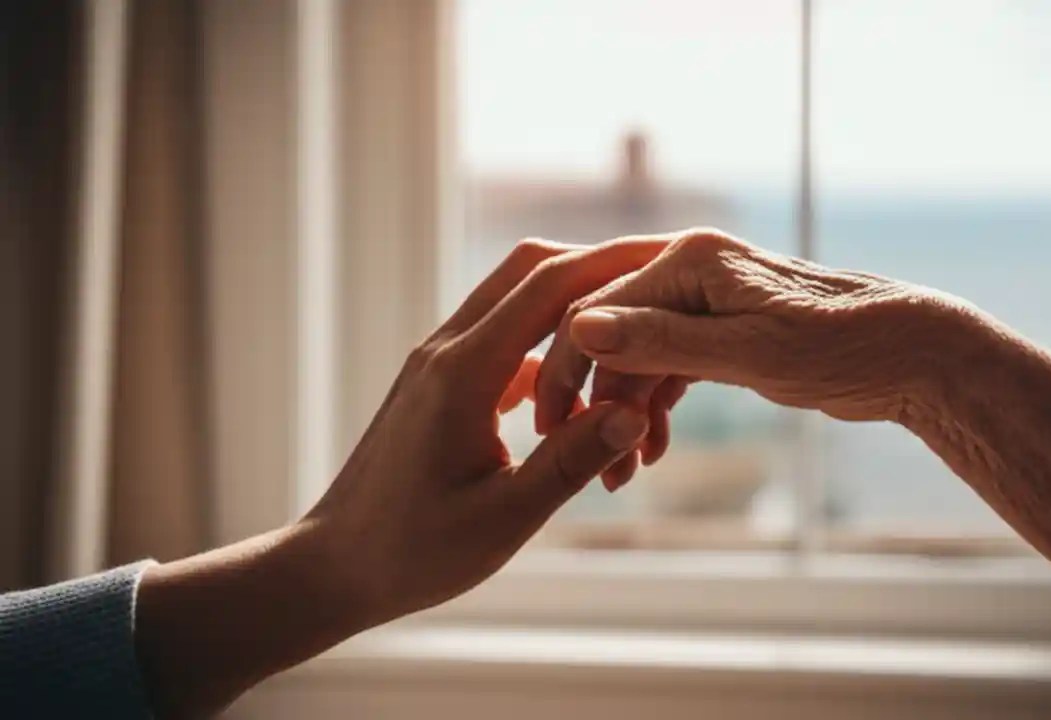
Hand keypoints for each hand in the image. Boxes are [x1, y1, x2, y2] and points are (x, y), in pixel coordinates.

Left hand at [135, 237, 672, 715]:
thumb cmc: (413, 552)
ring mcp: (439, 363)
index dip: (612, 264)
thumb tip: (635, 414)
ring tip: (631, 331)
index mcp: (463, 372)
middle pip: (529, 271)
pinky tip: (582, 389)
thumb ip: (570, 462)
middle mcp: (447, 351)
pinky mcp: (439, 384)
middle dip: (596, 266)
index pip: (548, 286)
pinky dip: (548, 347)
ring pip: (514, 301)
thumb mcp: (503, 518)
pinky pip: (502, 341)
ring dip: (572, 307)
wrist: (333, 567)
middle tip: (658, 277)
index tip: (667, 254)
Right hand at [535, 229, 972, 472]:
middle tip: (587, 460)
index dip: (567, 368)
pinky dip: (654, 407)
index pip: (597, 308)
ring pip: (639, 356)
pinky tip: (652, 449)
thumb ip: (662, 341)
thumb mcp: (749, 352)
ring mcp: (708, 301)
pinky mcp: (725, 333)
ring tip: (624, 474)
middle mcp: (692, 270)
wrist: (912, 356)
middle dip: (596, 397)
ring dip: (625, 411)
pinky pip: (668, 367)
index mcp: (691, 258)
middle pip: (611, 332)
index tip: (550, 427)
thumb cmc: (842, 347)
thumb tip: (579, 329)